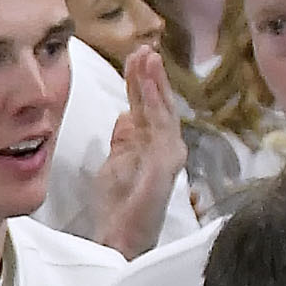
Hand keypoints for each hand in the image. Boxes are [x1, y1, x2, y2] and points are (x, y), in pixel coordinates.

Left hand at [90, 42, 185, 261]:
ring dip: (154, 83)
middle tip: (143, 48)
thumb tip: (125, 114)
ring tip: (147, 57)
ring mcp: (169, 154)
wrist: (119, 238)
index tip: (133, 56)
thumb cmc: (118, 206)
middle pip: (158, 103)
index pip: (147, 106)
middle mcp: (166, 146)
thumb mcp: (115, 163)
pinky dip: (154, 106)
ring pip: (163, 110)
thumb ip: (123, 139)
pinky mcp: (167, 164)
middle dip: (151, 75)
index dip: (141, 81)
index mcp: (152, 144)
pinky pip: (160, 129)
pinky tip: (146, 88)